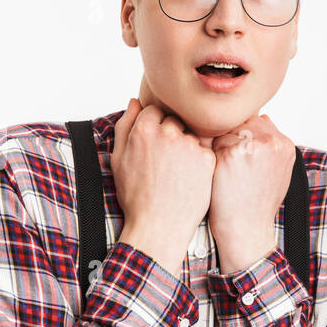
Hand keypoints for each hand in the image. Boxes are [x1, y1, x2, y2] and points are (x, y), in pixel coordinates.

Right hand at [112, 98, 215, 276]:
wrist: (158, 226)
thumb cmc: (136, 196)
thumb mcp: (118, 159)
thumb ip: (125, 125)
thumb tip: (135, 101)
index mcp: (144, 130)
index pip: (155, 109)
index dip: (156, 126)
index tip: (156, 144)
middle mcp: (168, 133)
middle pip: (175, 120)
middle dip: (172, 134)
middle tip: (167, 161)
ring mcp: (190, 145)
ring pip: (191, 135)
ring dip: (187, 147)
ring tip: (177, 173)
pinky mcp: (207, 159)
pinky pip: (205, 150)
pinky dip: (199, 161)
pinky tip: (189, 178)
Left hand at [207, 113, 296, 274]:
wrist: (246, 229)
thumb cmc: (256, 205)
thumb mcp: (275, 172)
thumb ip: (269, 146)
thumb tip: (261, 118)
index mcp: (285, 145)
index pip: (257, 122)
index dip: (243, 139)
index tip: (239, 160)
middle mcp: (273, 142)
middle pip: (241, 122)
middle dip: (231, 138)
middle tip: (231, 166)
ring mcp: (254, 145)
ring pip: (226, 130)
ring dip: (219, 146)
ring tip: (225, 172)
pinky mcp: (233, 152)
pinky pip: (212, 141)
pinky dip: (210, 155)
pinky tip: (217, 174)